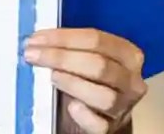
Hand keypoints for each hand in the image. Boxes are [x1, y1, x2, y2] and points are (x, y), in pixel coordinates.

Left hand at [24, 28, 146, 132]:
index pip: (96, 39)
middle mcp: (131, 80)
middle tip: (33, 55)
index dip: (63, 38)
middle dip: (61, 58)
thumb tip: (37, 41)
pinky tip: (70, 107)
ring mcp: (124, 107)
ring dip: (73, 83)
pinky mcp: (111, 129)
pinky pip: (99, 124)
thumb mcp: (85, 58)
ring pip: (104, 96)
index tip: (36, 39)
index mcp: (127, 54)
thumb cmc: (89, 80)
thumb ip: (70, 48)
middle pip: (99, 65)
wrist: (100, 114)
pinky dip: (83, 115)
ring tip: (52, 77)